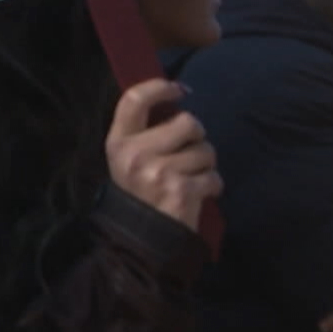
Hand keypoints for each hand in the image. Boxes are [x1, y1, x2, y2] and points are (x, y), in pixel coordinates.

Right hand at [104, 79, 221, 227]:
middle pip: (186, 122)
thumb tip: (177, 101)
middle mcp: (135, 154)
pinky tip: (201, 195)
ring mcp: (158, 172)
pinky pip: (213, 176)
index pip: (134, 99)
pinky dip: (213, 186)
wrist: (141, 244)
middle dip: (197, 136)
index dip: (160, 87)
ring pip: (205, 149)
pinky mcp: (181, 190)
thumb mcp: (128, 161)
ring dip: (206, 164)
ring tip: (193, 179)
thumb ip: (145, 134)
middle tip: (191, 153)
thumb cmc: (140, 196)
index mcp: (119, 143)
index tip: (179, 90)